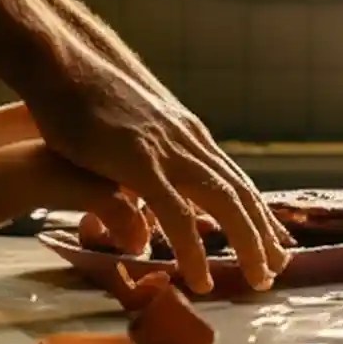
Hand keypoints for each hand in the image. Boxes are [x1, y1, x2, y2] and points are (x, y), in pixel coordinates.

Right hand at [23, 49, 291, 293]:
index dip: (258, 211)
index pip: (234, 178)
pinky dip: (193, 249)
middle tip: (280, 268)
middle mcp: (189, 141)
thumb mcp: (129, 134)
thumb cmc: (84, 98)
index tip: (276, 239)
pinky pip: (177, 214)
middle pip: (240, 193)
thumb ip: (146, 165)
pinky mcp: (141, 163)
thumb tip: (147, 203)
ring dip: (247, 244)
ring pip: (225, 203)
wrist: (62, 63)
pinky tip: (200, 278)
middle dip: (264, 233)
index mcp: (187, 133)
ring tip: (260, 280)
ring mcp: (168, 151)